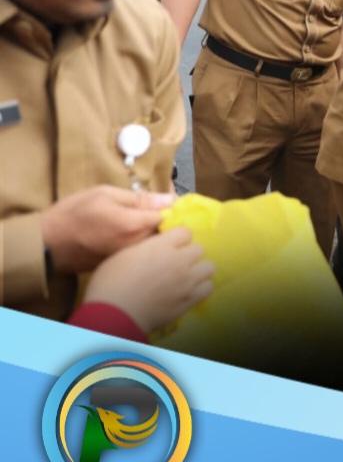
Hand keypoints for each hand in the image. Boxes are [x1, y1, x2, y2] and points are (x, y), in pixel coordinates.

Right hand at [41, 186, 175, 274]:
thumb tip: (169, 199)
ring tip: (148, 222)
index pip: (172, 216)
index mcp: (136, 225)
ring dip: (160, 235)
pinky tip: (137, 237)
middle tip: (163, 209)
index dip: (176, 207)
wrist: (47, 246)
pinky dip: (147, 246)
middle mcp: (139, 245)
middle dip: (171, 221)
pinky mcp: (124, 266)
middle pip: (169, 234)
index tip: (173, 200)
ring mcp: (132, 259)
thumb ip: (139, 198)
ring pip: (158, 246)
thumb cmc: (73, 214)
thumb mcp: (104, 195)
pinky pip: (144, 254)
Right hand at [81, 228, 213, 332]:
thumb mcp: (123, 255)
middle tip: (176, 262)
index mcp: (161, 246)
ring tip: (186, 276)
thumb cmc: (110, 284)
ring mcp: (187, 281)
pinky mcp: (190, 300)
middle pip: (199, 248)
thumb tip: (156, 247)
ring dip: (198, 270)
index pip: (185, 232)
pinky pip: (208, 288)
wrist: (114, 314)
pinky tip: (189, 290)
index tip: (170, 245)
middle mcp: (179, 261)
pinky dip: (201, 288)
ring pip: (209, 267)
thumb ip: (146, 248)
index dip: (178, 238)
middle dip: (189, 253)